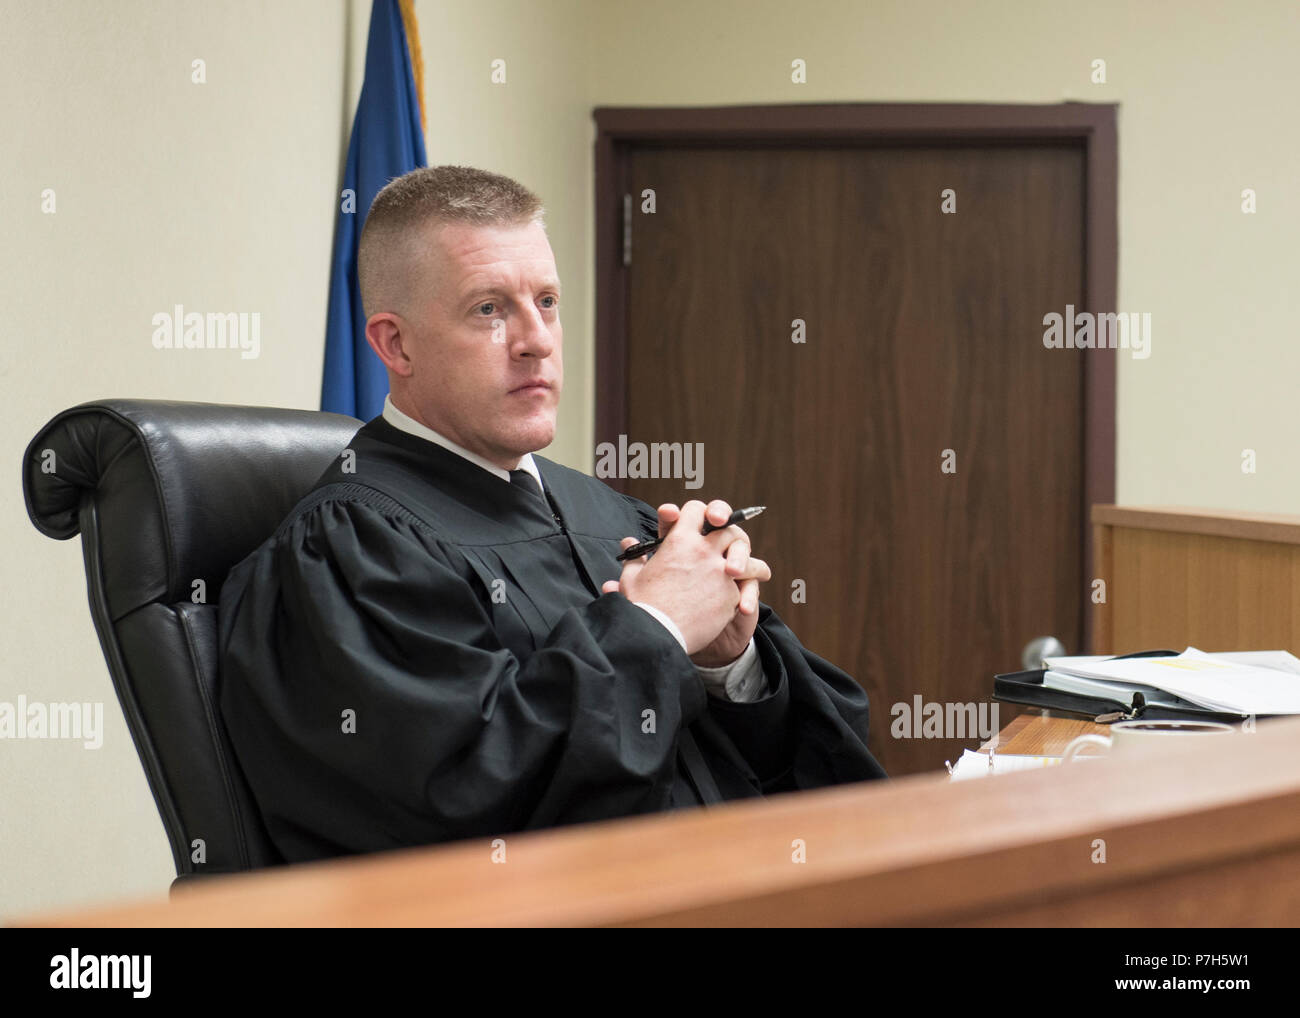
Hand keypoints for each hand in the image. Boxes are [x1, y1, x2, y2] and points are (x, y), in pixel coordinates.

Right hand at [602, 499, 768, 657]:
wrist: (657, 636)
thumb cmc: (642, 607)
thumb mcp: (632, 578)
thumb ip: (634, 557)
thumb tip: (628, 542)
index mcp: (678, 540)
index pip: (695, 510)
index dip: (698, 514)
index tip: (700, 522)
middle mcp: (704, 551)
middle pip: (726, 529)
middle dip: (726, 534)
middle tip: (726, 544)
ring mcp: (721, 572)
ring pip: (742, 557)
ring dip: (743, 561)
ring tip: (739, 571)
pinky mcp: (731, 594)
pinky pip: (741, 585)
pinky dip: (739, 590)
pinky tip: (737, 599)